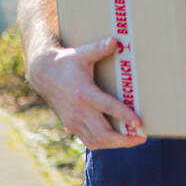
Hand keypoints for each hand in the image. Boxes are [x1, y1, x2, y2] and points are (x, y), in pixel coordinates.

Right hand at [27, 37, 146, 149]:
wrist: (44, 74)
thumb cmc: (67, 62)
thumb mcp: (82, 53)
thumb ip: (99, 49)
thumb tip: (115, 41)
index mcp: (84, 94)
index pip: (107, 107)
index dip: (124, 116)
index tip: (138, 123)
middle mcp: (79, 111)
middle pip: (103, 133)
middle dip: (124, 139)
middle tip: (142, 138)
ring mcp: (74, 121)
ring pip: (96, 141)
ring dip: (116, 144)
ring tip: (134, 140)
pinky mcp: (71, 125)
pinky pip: (89, 141)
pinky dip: (104, 144)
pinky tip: (116, 141)